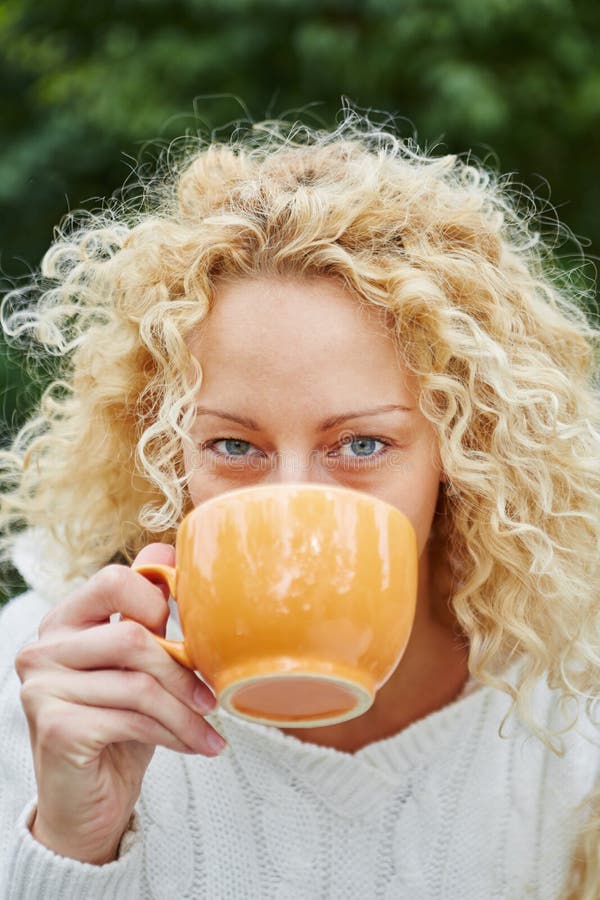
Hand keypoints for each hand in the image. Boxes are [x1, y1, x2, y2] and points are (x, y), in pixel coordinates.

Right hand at [15, 542, 225, 864]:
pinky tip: (194, 746)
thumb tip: (167, 549)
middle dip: (182, 670)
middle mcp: (43, 647)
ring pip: (139, 683)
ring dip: (186, 713)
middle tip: (213, 698)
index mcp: (65, 620)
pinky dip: (174, 734)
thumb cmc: (119, 724)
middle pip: (132, 635)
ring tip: (210, 730)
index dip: (159, 602)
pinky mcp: (55, 726)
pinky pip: (132, 718)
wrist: (91, 800)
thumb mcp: (139, 664)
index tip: (187, 640)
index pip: (115, 579)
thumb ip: (147, 611)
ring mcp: (42, 687)